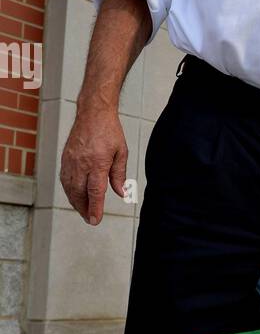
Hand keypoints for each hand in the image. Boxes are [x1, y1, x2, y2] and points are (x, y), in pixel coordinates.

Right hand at [60, 105, 128, 223]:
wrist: (93, 113)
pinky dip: (70, 191)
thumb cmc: (109, 131)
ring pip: (70, 188)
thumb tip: (121, 194)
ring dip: (76, 202)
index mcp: (97, 162)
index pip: (95, 191)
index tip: (95, 220)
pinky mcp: (65, 158)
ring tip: (84, 211)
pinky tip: (75, 196)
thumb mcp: (121, 152)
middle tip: (91, 219)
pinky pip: (65, 180)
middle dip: (84, 209)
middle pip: (79, 193)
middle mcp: (81, 163)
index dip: (95, 208)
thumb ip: (119, 175)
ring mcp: (71, 161)